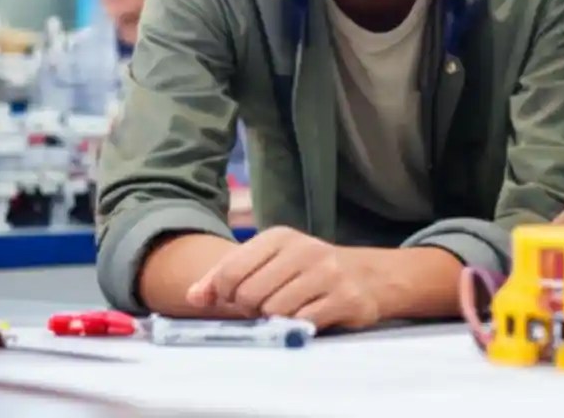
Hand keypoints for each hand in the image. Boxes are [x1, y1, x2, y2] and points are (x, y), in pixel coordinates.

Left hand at [186, 226, 381, 329]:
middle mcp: (305, 249)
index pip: (230, 271)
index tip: (235, 299)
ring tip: (287, 312)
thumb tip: (193, 297)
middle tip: (264, 308)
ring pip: (274, 311)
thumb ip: (227, 276)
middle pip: (249, 295)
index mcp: (280, 237)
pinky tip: (306, 318)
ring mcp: (328, 273)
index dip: (224, 295)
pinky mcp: (346, 298)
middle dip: (250, 309)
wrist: (370, 276)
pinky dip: (297, 327)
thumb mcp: (270, 262)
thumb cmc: (310, 271)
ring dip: (275, 321)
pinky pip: (302, 323)